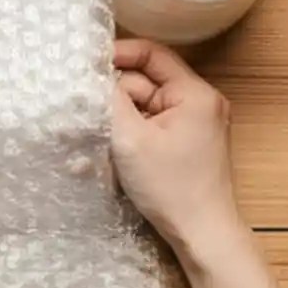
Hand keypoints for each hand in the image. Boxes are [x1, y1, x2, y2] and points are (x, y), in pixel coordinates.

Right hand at [110, 39, 243, 249]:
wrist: (202, 234)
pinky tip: (116, 149)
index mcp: (194, 93)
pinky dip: (132, 131)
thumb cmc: (170, 187)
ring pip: (146, 105)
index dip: (118, 54)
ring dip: (122, 116)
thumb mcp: (131, 139)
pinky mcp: (188, 143)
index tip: (86, 68)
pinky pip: (153, 124)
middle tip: (89, 113)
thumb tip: (90, 74)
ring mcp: (195, 123)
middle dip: (116, 95)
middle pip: (146, 81)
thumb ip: (109, 100)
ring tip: (102, 137)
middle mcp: (200, 102)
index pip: (152, 54)